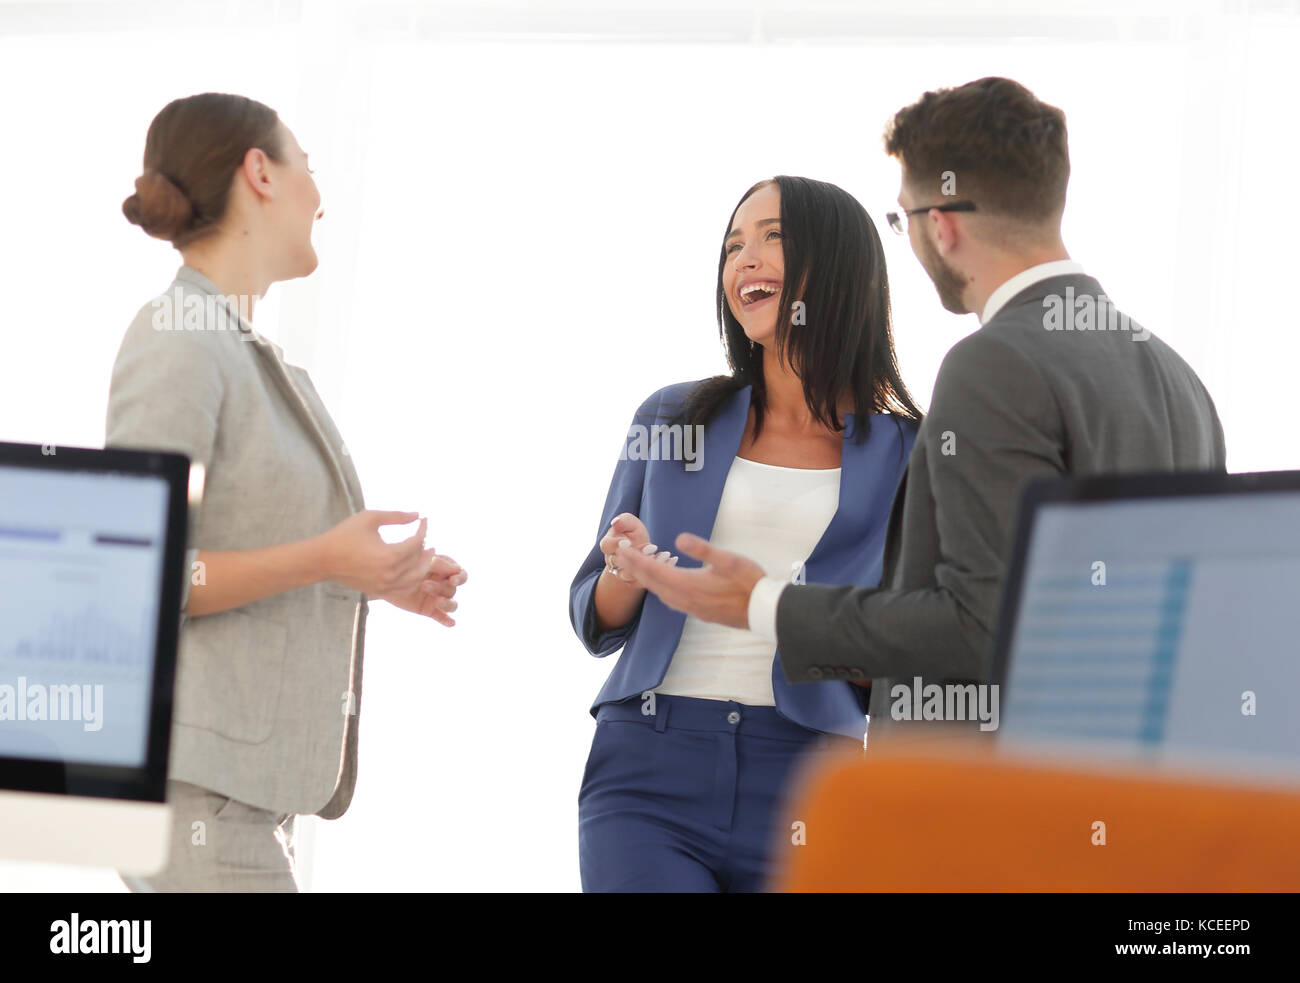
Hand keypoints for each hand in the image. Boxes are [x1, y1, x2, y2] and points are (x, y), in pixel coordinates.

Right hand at [317, 510, 434, 596]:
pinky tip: (413, 571)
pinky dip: (413, 581)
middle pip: (418, 561)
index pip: (416, 542)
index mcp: (390, 555)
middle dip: (424, 547)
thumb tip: (417, 514)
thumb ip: (396, 516)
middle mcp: (390, 574)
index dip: (423, 529)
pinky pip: (404, 590)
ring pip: (416, 579)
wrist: (323, 559)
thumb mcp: (370, 518)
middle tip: (426, 538)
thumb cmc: (345, 534)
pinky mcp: (379, 592)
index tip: (424, 520)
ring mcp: (385, 586)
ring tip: (425, 555)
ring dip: (423, 566)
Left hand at [377, 553, 465, 626]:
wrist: (385, 579)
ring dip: (447, 604)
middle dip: (441, 588)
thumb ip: (440, 565)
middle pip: (452, 590)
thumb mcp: (423, 561)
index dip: (460, 578)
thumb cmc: (405, 565)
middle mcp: (443, 584)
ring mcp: (437, 598)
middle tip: (423, 585)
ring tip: (437, 602)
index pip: (461, 575)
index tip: (452, 580)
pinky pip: (442, 616)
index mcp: (445, 570)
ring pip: (452, 604)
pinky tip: (451, 623)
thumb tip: (458, 569)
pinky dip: (447, 620)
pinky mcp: (430, 610)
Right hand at [600, 512, 675, 583]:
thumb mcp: (629, 521)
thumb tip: (616, 522)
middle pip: (619, 563)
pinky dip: (658, 572)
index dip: (617, 544)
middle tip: (653, 546)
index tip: (629, 541)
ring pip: (630, 575)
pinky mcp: (634, 581)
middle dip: (637, 555)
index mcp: (608, 544)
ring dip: (648, 566)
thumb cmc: (632, 530)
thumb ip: (623, 520)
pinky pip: (644, 581)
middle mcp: (612, 561)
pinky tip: (672, 560)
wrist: (639, 545)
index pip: (607, 546)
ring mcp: (622, 573)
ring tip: (665, 555)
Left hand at [615, 531, 762, 628]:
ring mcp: (690, 608)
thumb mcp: (728, 560)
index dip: (635, 558)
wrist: (762, 611)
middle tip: (619, 555)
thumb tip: (679, 538)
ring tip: (636, 567)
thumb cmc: (749, 582)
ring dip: (645, 579)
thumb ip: (702, 549)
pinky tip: (661, 585)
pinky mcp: (697, 612)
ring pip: (659, 593)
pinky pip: (669, 600)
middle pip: (651, 582)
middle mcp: (684, 598)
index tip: (622, 548)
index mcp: (688, 583)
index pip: (653, 569)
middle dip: (634, 568)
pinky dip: (658, 589)